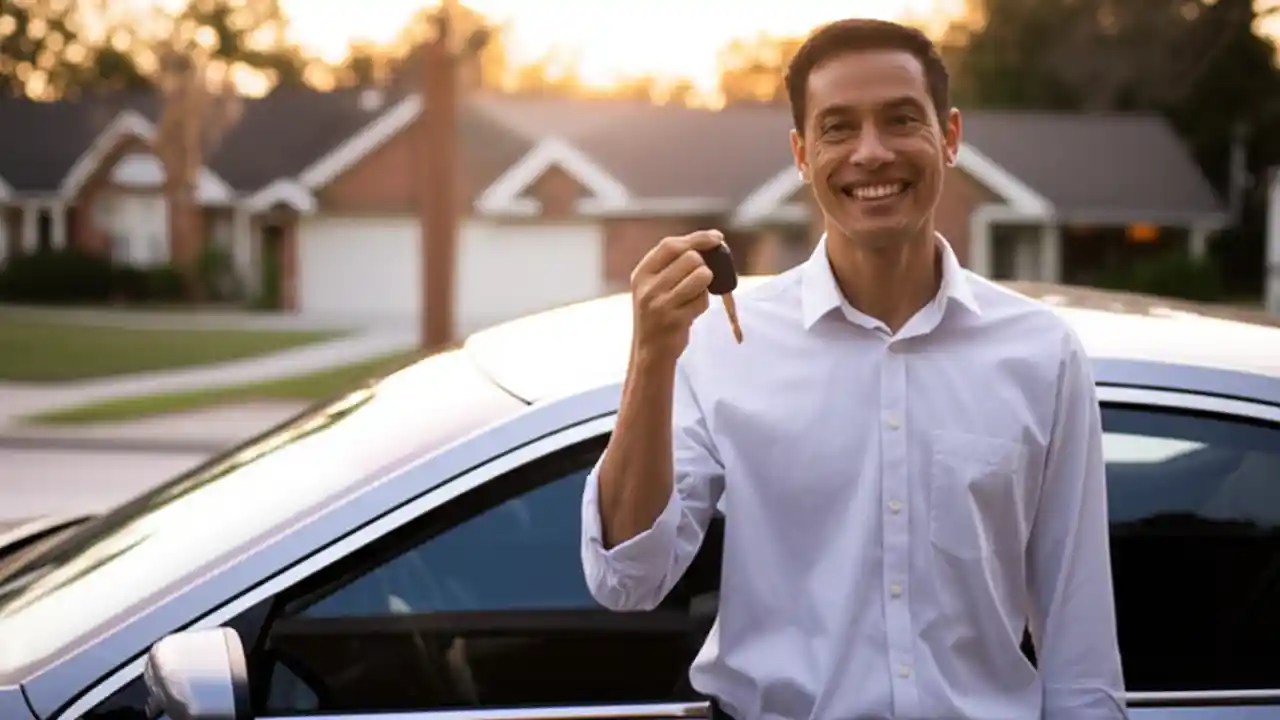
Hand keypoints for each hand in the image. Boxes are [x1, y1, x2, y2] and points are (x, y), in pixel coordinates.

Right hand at [629, 230, 724, 361]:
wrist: (649, 352)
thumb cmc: (658, 313)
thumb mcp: (653, 286)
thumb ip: (673, 264)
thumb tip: (713, 240)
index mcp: (641, 274)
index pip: (670, 245)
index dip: (697, 238)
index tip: (717, 237)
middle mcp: (647, 287)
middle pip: (691, 258)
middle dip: (703, 266)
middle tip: (699, 280)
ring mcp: (660, 304)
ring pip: (701, 275)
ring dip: (706, 284)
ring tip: (694, 295)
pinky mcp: (675, 320)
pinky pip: (703, 299)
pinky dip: (703, 303)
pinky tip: (691, 312)